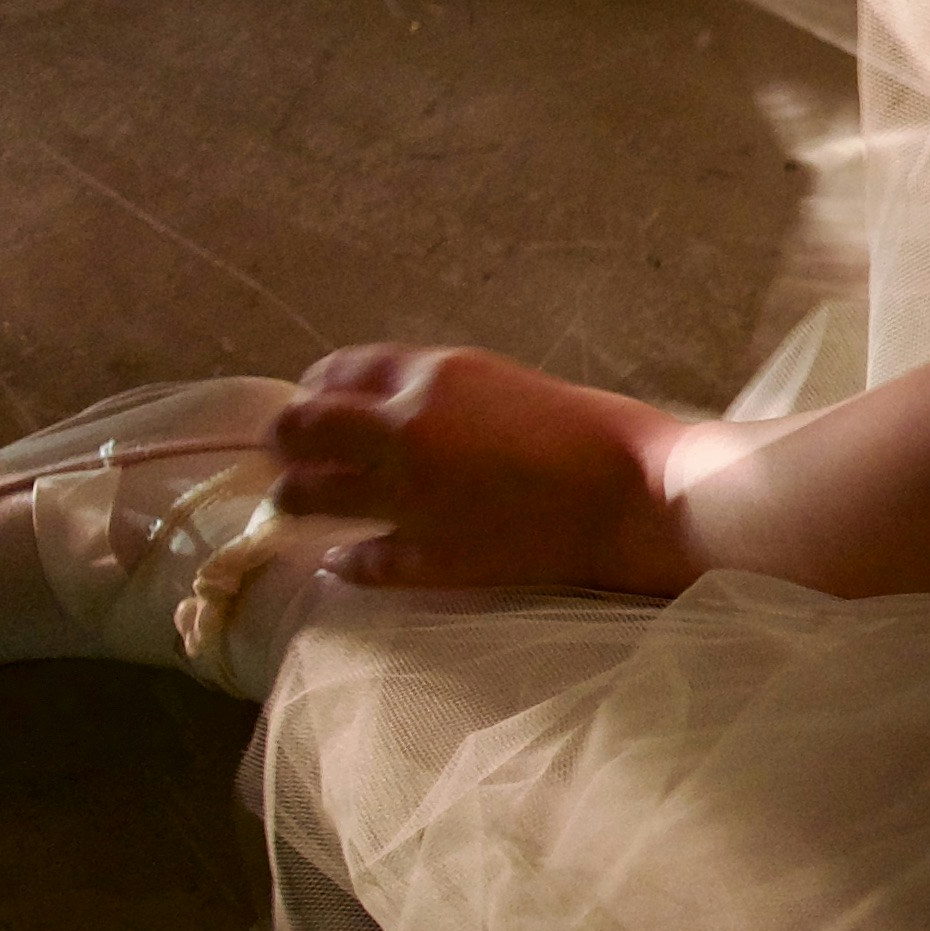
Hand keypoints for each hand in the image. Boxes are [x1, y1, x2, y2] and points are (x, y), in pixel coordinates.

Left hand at [274, 345, 694, 594]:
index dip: (319, 388)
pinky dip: (344, 560)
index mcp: (435, 375)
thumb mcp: (511, 384)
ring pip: (307, 496)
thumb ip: (447, 396)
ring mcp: (409, 498)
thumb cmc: (603, 431)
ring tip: (302, 503)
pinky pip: (357, 560)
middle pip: (299, 428)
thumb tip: (402, 412)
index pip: (338, 371)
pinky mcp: (427, 557)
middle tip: (293, 454)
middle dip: (288, 440)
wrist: (641, 498)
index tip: (319, 402)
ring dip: (298, 497)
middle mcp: (405, 430)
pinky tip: (342, 560)